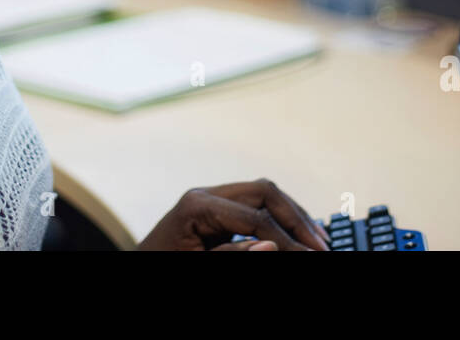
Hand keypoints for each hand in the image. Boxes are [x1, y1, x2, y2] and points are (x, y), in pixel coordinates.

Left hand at [137, 178, 330, 250]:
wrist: (138, 266)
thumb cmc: (161, 265)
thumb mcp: (195, 266)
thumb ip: (233, 257)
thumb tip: (273, 245)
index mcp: (197, 205)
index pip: (255, 218)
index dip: (287, 240)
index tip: (310, 256)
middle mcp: (204, 194)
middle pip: (264, 192)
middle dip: (296, 219)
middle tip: (321, 246)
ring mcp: (210, 198)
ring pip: (263, 194)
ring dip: (291, 215)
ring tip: (317, 240)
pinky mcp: (215, 210)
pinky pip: (254, 205)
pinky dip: (277, 218)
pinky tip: (294, 234)